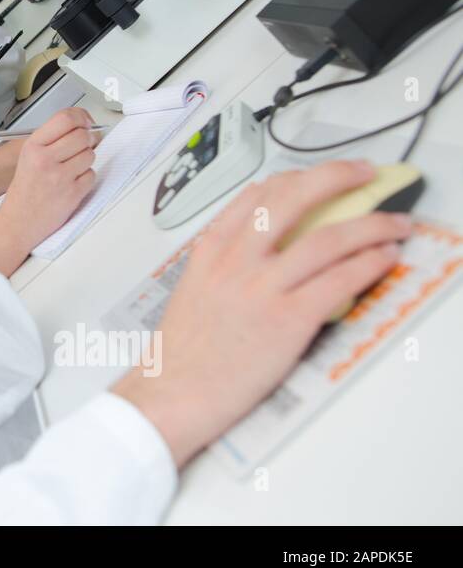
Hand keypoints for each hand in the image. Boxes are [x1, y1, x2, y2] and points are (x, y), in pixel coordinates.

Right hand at [6, 108, 99, 249]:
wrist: (19, 222)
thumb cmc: (25, 189)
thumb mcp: (29, 156)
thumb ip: (53, 138)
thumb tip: (85, 124)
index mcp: (33, 146)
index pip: (66, 118)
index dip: (82, 117)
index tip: (86, 122)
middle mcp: (45, 159)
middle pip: (83, 135)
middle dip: (87, 140)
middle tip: (80, 147)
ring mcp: (60, 177)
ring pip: (90, 154)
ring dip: (85, 160)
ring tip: (71, 168)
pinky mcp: (73, 193)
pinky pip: (92, 175)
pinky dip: (86, 178)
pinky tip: (72, 183)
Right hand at [113, 159, 411, 467]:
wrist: (174, 393)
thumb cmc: (182, 352)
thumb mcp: (193, 290)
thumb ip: (225, 263)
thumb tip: (267, 249)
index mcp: (210, 250)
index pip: (257, 194)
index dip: (297, 178)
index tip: (321, 177)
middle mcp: (236, 260)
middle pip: (293, 198)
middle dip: (337, 177)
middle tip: (364, 174)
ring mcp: (262, 288)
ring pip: (327, 238)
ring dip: (371, 225)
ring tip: (393, 223)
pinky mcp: (287, 320)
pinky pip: (339, 280)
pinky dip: (369, 263)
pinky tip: (384, 258)